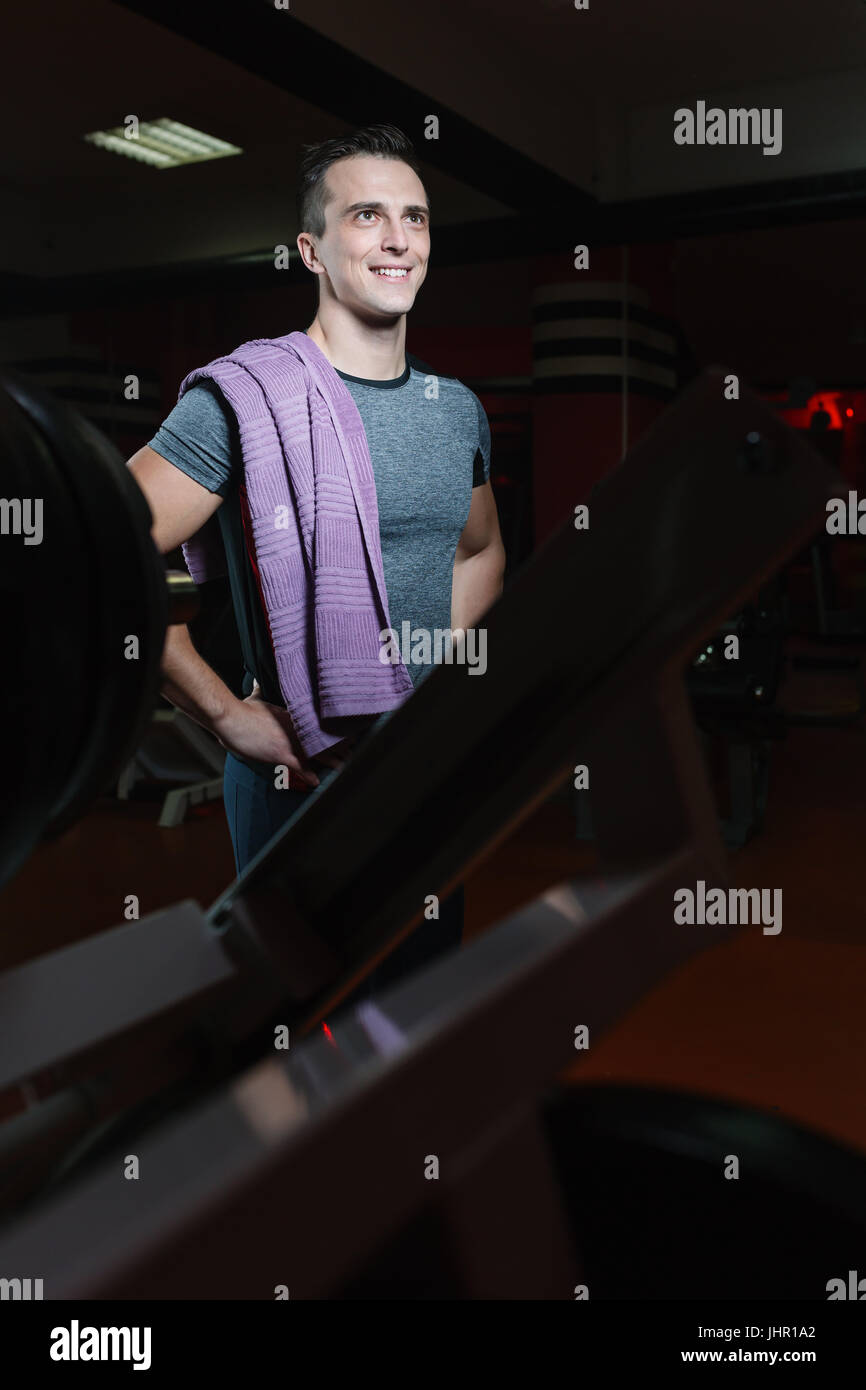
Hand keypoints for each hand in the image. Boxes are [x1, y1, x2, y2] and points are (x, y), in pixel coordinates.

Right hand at [215, 684, 353, 787]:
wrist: (231, 718)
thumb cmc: (241, 709)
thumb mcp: (254, 698)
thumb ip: (259, 690)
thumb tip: (256, 680)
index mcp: (290, 718)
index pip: (315, 725)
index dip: (329, 730)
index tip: (343, 732)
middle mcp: (294, 730)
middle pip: (321, 739)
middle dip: (338, 746)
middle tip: (354, 751)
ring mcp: (289, 742)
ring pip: (316, 753)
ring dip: (331, 761)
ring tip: (345, 767)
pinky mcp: (280, 753)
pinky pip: (299, 766)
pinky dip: (308, 774)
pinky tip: (316, 782)